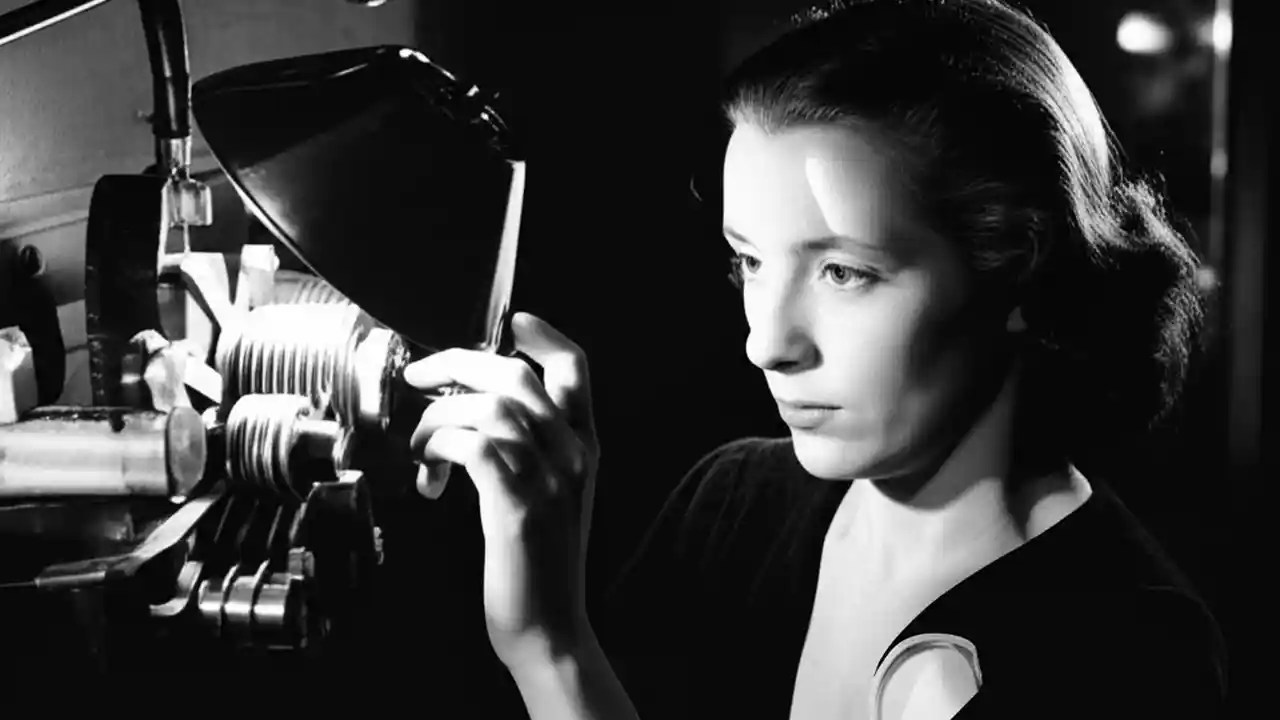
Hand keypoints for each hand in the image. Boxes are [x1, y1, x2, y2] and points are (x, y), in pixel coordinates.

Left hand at [403, 312, 599, 664]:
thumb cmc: (538, 566)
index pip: (574, 367)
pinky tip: (430, 478)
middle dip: (458, 363)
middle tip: (421, 377)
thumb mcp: (550, 497)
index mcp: (585, 448)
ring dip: (436, 417)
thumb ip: (532, 451)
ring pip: (487, 405)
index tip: (509, 323)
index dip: (541, 334)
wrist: (551, 631)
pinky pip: (471, 445)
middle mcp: (573, 455)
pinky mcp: (517, 506)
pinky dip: (438, 448)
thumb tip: (479, 410)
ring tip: (422, 451)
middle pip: (516, 373)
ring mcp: (548, 479)